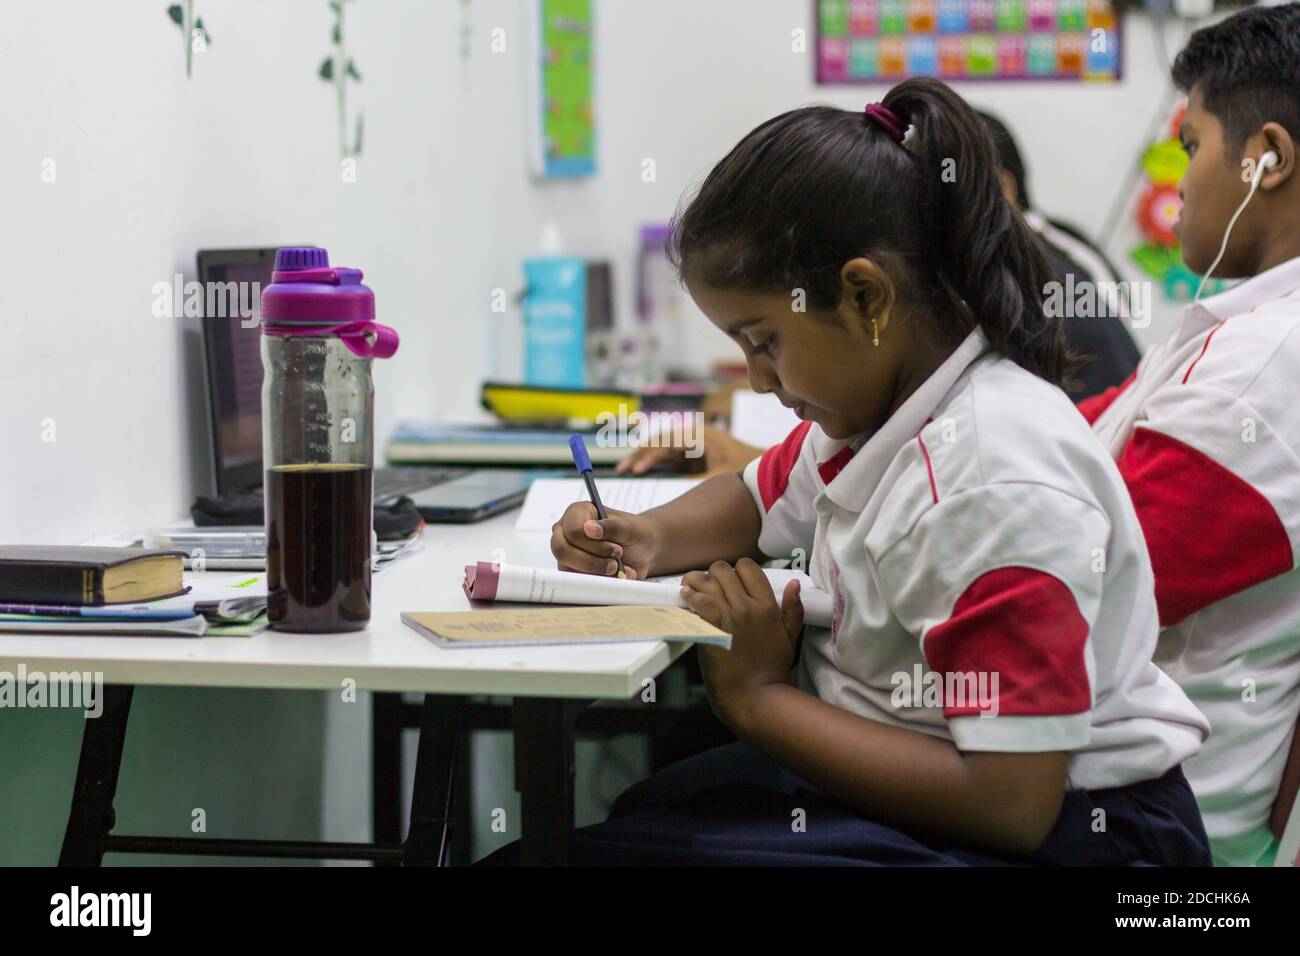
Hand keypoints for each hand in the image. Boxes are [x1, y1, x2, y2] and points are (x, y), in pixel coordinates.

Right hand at [550, 502, 660, 579]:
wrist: (643, 549)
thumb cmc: (633, 533)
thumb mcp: (628, 527)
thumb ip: (610, 527)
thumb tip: (588, 529)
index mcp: (577, 513)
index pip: (573, 532)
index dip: (594, 545)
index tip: (616, 550)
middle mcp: (566, 531)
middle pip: (563, 551)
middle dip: (591, 562)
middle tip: (615, 564)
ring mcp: (567, 552)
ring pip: (568, 569)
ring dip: (596, 573)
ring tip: (618, 568)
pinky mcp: (571, 570)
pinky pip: (576, 581)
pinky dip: (598, 582)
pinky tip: (615, 575)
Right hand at [614, 425, 762, 476]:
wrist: (768, 472)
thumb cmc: (746, 469)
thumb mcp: (719, 477)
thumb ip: (694, 482)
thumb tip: (668, 491)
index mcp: (699, 436)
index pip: (667, 440)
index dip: (649, 454)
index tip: (636, 469)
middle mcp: (693, 437)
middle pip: (660, 441)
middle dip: (640, 454)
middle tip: (622, 470)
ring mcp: (692, 446)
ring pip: (661, 449)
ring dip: (644, 458)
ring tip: (625, 471)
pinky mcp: (693, 457)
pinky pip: (668, 458)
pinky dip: (654, 465)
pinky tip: (640, 473)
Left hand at [680, 558, 803, 726]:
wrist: (755, 695)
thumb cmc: (771, 670)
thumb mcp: (790, 637)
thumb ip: (793, 610)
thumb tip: (795, 583)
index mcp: (768, 606)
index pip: (748, 567)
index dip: (736, 570)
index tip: (730, 582)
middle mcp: (748, 607)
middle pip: (723, 570)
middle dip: (713, 575)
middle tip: (708, 586)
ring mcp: (730, 617)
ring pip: (707, 581)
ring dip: (695, 582)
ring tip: (691, 589)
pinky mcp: (712, 629)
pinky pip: (699, 601)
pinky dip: (690, 596)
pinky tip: (686, 599)